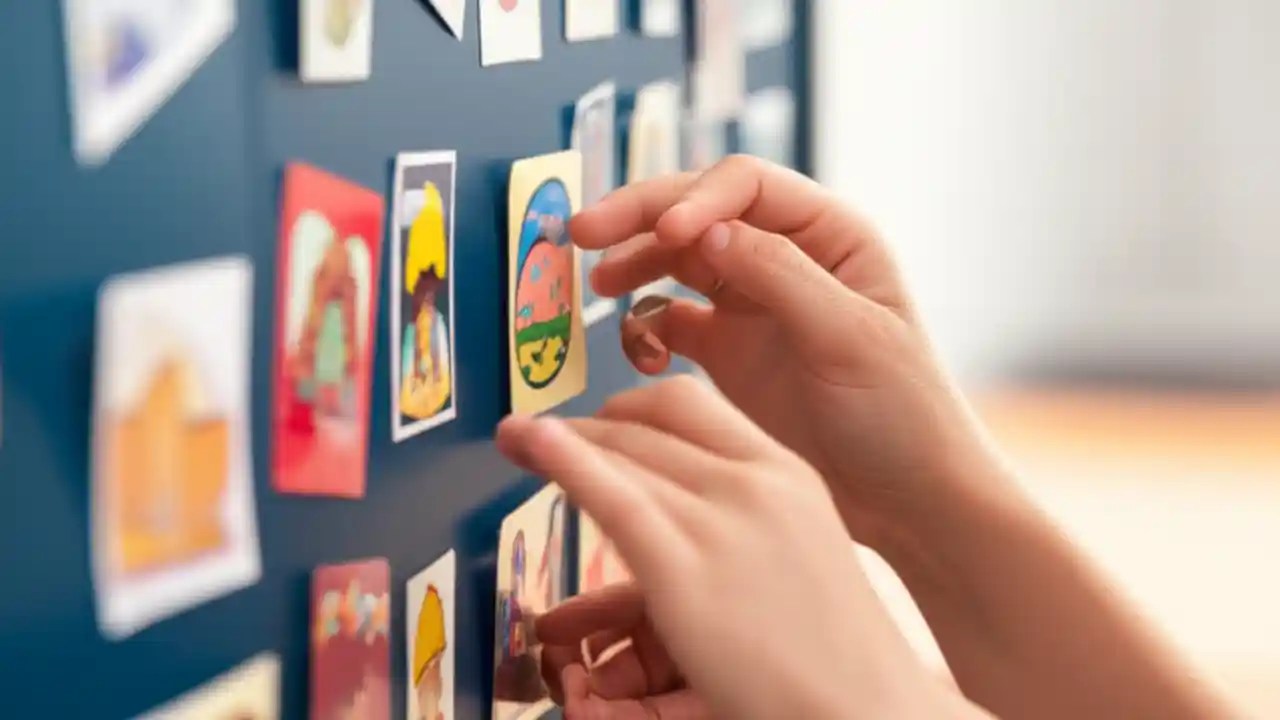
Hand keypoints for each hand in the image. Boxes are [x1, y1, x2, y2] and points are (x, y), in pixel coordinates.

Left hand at [496, 378, 971, 719]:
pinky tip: (529, 443)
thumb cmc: (835, 650)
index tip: (605, 417)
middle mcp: (756, 482)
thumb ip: (750, 521)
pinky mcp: (684, 566)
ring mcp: (722, 520)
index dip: (636, 405)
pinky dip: (562, 461)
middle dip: (593, 420)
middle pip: (654, 424)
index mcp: (787, 474)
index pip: (697, 407)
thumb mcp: (799, 553)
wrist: (866, 706)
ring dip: (562, 440)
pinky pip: (612, 496)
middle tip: (550, 432)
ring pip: (626, 453)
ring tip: (519, 438)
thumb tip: (691, 518)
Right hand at [573, 156, 1002, 548]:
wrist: (907, 502)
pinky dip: (643, 328)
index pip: (747, 186)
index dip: (697, 198)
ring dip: (633, 265)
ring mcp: (752, 304)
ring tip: (599, 287)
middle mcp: (787, 258)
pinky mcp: (727, 351)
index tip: (665, 232)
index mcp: (831, 236)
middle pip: (698, 213)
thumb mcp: (851, 339)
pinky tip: (643, 355)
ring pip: (675, 261)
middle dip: (639, 218)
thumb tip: (706, 232)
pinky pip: (668, 319)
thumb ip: (780, 278)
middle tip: (583, 233)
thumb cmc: (904, 415)